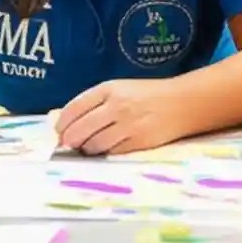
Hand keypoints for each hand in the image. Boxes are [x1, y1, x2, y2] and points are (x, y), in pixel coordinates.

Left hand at [54, 79, 180, 154]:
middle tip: (68, 144)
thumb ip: (96, 102)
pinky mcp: (138, 142)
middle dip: (70, 140)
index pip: (74, 108)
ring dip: (86, 149)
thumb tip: (67, 122)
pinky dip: (104, 153)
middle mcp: (116, 106)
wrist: (182, 102)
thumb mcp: (120, 88)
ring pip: (94, 144)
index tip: (58, 131)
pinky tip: (105, 150)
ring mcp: (128, 125)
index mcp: (109, 89)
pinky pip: (111, 152)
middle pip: (80, 129)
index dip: (62, 123)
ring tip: (88, 147)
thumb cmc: (148, 95)